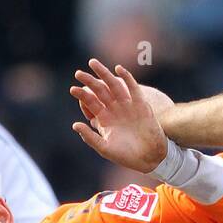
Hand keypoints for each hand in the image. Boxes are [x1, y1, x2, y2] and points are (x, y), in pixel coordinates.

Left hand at [69, 59, 168, 173]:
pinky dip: (126, 78)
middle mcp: (114, 109)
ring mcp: (127, 105)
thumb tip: (75, 125)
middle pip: (100, 91)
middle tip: (78, 73)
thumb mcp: (105, 148)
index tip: (73, 90)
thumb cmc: (126, 156)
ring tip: (93, 63)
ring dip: (104, 74)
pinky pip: (132, 88)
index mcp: (105, 119)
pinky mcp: (140, 104)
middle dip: (89, 81)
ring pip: (113, 85)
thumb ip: (90, 137)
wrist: (149, 158)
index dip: (82, 96)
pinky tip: (118, 69)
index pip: (91, 103)